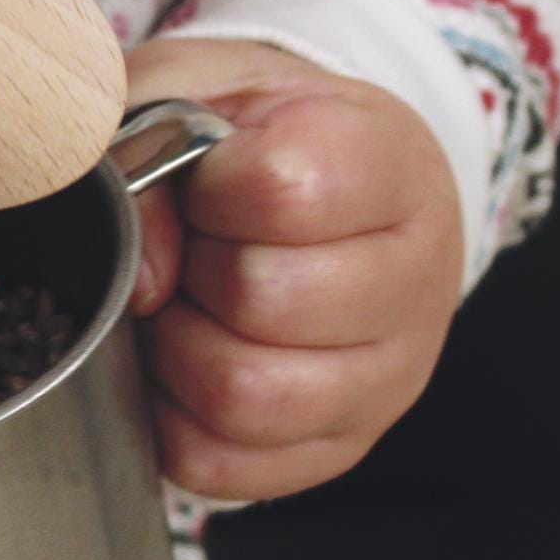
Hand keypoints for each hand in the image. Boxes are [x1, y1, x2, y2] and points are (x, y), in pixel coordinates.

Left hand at [123, 39, 465, 502]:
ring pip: (247, 396)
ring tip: (180, 307)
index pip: (287, 189)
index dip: (210, 188)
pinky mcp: (336, 449)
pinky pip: (221, 461)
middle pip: (265, 299)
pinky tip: (176, 364)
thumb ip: (151, 147)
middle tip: (190, 250)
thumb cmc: (253, 143)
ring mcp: (386, 379)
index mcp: (394, 165)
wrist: (322, 189)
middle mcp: (415, 281)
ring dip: (177, 350)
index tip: (206, 180)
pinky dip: (169, 417)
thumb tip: (144, 270)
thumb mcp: (198, 98)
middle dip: (192, 273)